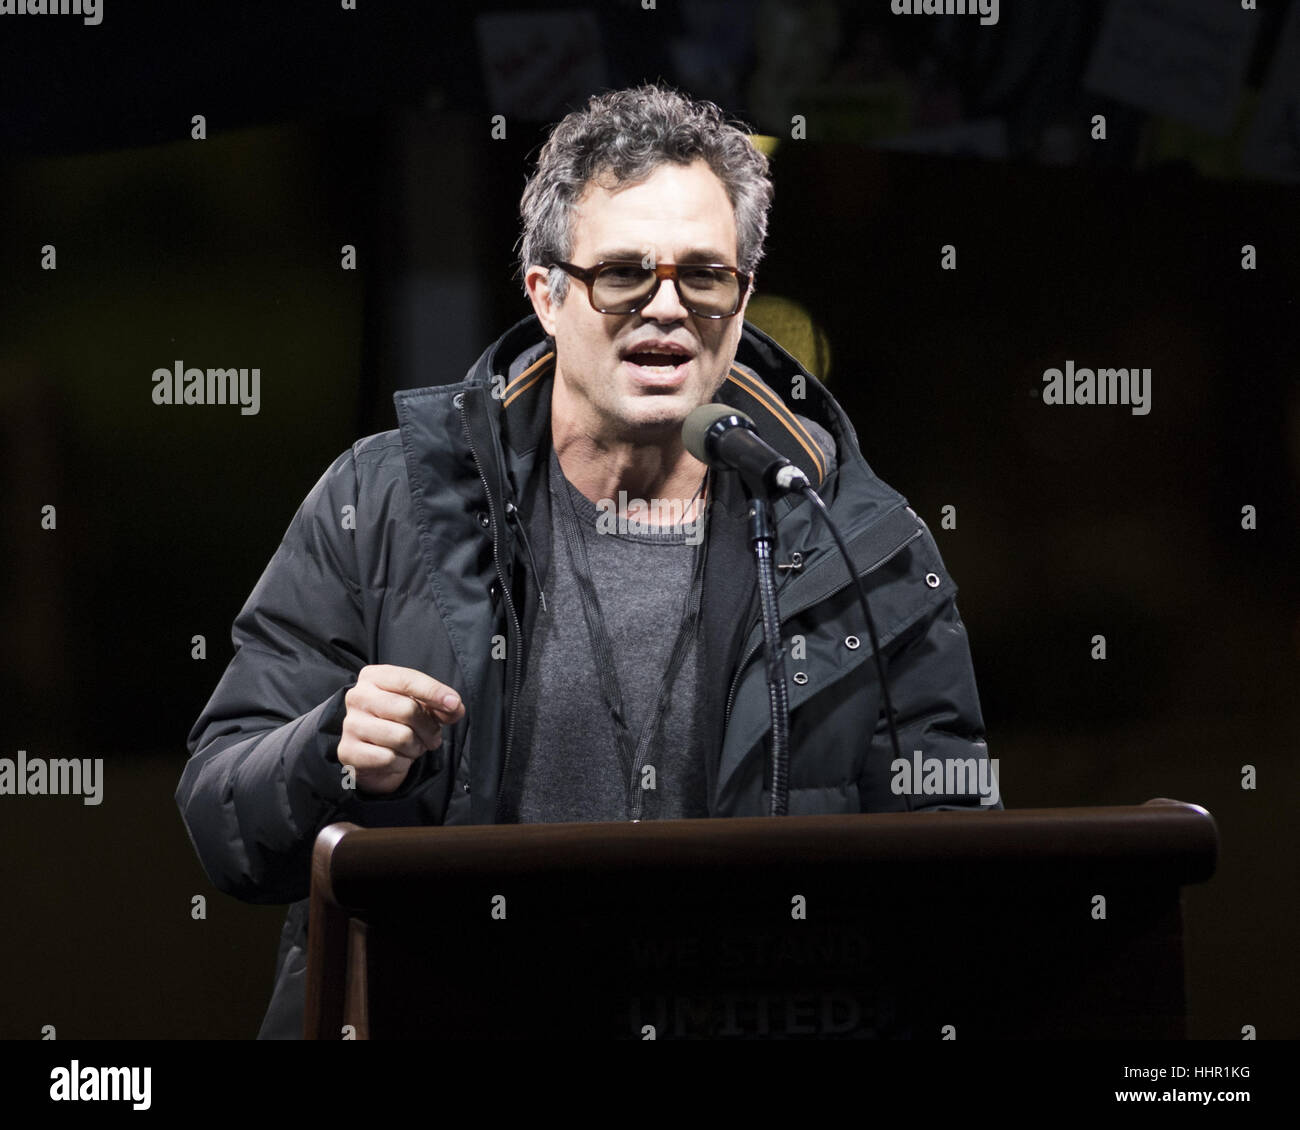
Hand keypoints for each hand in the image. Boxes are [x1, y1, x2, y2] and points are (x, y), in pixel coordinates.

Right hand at [338, 664, 465, 794]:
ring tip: (413, 746)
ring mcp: (350, 724)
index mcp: (374, 676)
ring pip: (401, 737)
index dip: (434, 692)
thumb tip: (454, 707)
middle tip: (432, 737)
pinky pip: (388, 759)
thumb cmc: (399, 721)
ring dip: (416, 747)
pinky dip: (401, 762)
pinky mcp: (348, 751)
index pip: (408, 679)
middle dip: (429, 728)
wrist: (372, 752)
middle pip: (407, 710)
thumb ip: (442, 704)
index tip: (454, 704)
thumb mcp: (422, 705)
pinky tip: (397, 758)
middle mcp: (357, 696)